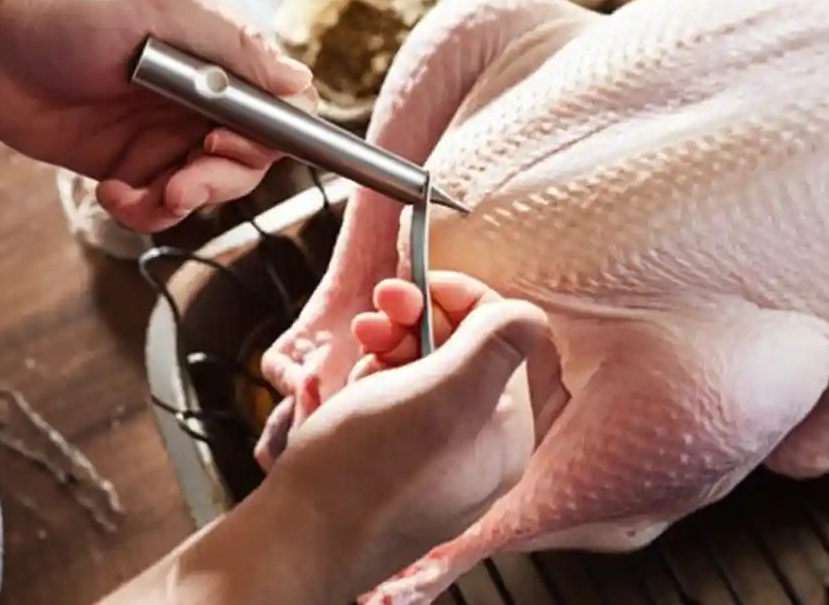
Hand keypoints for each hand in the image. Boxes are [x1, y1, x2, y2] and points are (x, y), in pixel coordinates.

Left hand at [0, 0, 315, 231]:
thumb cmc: (69, 10)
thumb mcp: (161, 5)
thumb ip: (234, 45)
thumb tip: (298, 83)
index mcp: (221, 56)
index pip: (284, 104)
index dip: (277, 135)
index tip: (235, 143)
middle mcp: (204, 99)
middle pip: (254, 158)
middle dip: (225, 178)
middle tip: (187, 178)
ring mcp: (169, 136)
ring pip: (212, 190)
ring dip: (185, 200)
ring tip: (144, 190)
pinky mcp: (134, 168)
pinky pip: (163, 208)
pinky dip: (146, 211)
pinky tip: (112, 192)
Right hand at [263, 273, 562, 564]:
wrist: (297, 541)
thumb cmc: (368, 471)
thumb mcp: (444, 397)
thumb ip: (494, 349)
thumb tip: (530, 316)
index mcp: (506, 434)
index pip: (504, 342)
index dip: (464, 302)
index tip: (418, 288)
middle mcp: (477, 448)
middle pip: (461, 355)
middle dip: (418, 322)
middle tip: (376, 311)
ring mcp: (433, 458)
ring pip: (420, 375)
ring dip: (388, 347)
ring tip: (358, 347)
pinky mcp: (391, 465)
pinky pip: (389, 403)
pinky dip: (368, 381)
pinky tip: (342, 383)